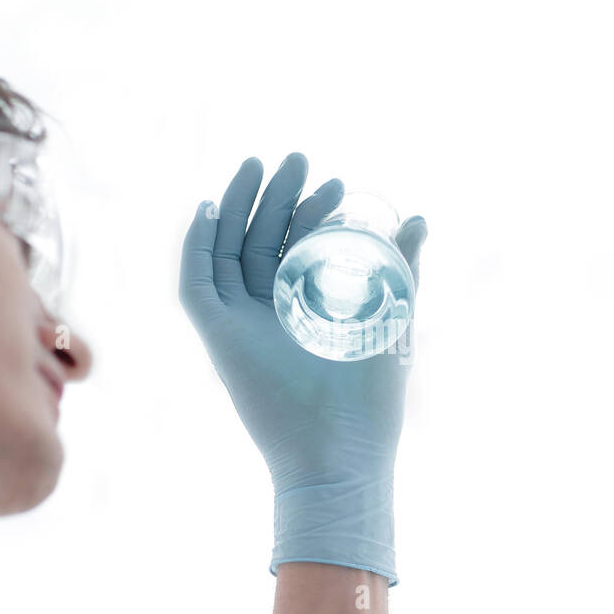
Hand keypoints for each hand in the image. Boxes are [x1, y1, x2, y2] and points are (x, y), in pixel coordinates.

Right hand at [179, 153, 426, 584]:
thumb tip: (417, 219)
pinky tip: (208, 207)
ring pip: (230, 254)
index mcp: (307, 316)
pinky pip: (196, 284)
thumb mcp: (391, 317)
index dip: (310, 214)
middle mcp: (270, 319)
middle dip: (278, 199)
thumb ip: (400, 268)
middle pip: (263, 244)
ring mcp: (241, 328)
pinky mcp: (218, 340)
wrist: (341, 454)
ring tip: (263, 165)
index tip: (335, 184)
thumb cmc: (371, 400)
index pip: (301, 252)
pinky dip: (196, 245)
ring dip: (239, 208)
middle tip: (300, 159)